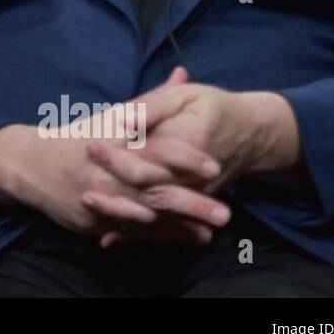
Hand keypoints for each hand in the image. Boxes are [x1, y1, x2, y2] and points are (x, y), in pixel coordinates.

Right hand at [0, 68, 224, 241]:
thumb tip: (182, 74)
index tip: (213, 165)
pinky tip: (186, 239)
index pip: (152, 148)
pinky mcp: (92, 220)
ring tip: (210, 232)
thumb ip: (151, 101)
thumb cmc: (75, 137)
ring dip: (179, 225)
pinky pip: (129, 231)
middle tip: (225, 213)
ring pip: (144, 216)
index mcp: (111, 139)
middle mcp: (104, 171)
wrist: (28, 164)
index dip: (184, 158)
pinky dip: (159, 237)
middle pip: (153, 190)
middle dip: (191, 202)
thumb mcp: (111, 115)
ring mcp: (97, 198)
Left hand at [86, 74, 300, 246]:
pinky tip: (109, 237)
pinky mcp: (193, 208)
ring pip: (154, 211)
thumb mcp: (187, 95)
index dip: (117, 151)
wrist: (252, 134)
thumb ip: (155, 104)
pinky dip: (136, 233)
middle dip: (111, 182)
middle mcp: (192, 175)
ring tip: (86, 203)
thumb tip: (126, 116)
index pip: (147, 152)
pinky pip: (164, 226)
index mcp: (188, 142)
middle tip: (81, 177)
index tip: (88, 145)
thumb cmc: (214, 108)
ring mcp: (194, 194)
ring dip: (119, 212)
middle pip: (147, 185)